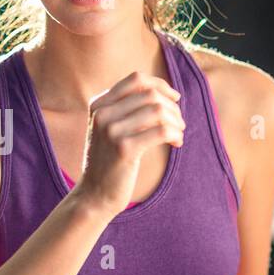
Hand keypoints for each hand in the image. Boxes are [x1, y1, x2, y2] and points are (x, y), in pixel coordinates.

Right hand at [73, 71, 184, 217]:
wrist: (94, 195)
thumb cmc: (108, 162)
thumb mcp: (109, 130)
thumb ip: (126, 109)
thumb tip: (164, 92)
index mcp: (98, 104)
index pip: (136, 80)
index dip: (161, 85)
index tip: (174, 98)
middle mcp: (102, 114)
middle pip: (150, 94)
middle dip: (172, 107)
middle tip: (179, 124)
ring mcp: (111, 130)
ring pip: (158, 110)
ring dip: (176, 121)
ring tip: (178, 134)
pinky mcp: (124, 148)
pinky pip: (162, 131)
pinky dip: (176, 134)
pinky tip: (176, 143)